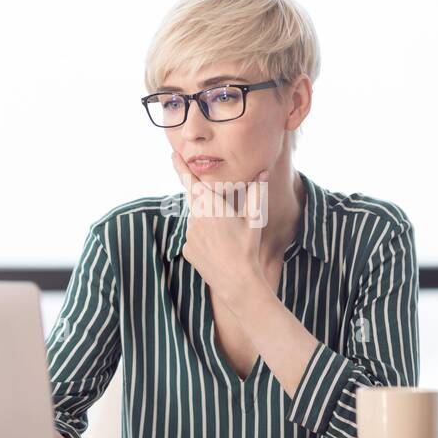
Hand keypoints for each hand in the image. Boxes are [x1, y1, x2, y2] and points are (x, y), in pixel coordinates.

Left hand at [171, 152, 270, 303]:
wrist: (238, 282)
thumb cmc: (248, 247)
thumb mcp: (255, 218)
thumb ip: (257, 191)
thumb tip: (263, 171)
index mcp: (211, 206)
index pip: (191, 180)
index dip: (181, 166)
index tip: (173, 154)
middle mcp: (196, 218)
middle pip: (198, 201)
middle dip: (208, 204)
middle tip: (226, 218)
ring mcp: (189, 234)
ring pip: (196, 220)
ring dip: (207, 222)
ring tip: (226, 239)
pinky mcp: (186, 249)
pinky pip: (193, 237)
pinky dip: (203, 238)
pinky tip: (217, 249)